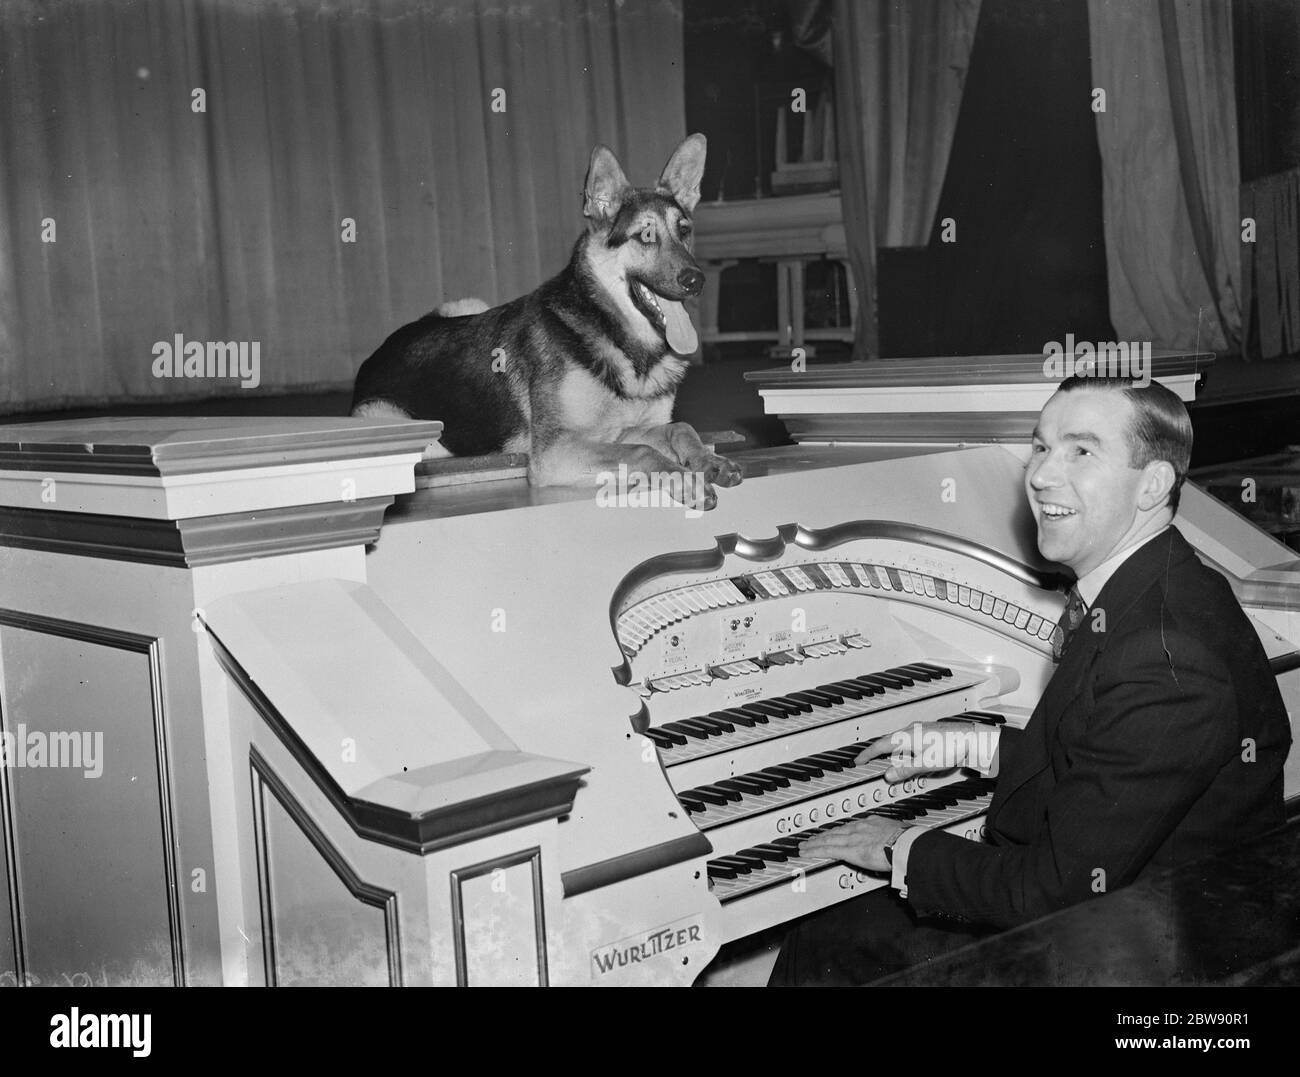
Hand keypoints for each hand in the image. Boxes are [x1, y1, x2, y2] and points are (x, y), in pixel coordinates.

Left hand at [800, 817, 906, 872]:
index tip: (832, 833)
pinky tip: (807, 852)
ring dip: (815, 843)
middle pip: (835, 832)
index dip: (838, 831)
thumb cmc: (908, 840)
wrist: (906, 844)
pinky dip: (815, 851)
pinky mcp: (849, 850)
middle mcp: (859, 828)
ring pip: (828, 840)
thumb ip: (890, 836)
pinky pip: (828, 850)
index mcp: (871, 823)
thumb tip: (894, 842)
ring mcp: (853, 838)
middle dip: (822, 836)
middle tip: (810, 838)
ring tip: (805, 846)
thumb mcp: (897, 833)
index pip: (849, 827)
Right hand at [856, 719, 997, 781]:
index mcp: (906, 736)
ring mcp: (922, 730)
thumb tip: (889, 775)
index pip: (880, 745)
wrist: (974, 740)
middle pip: (889, 742)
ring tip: (894, 764)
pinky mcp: (931, 733)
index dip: (867, 754)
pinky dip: (906, 751)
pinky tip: (914, 758)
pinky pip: (911, 741)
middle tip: (870, 761)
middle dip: (879, 753)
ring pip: (901, 741)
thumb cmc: (952, 748)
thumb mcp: (924, 764)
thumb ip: (904, 770)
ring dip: (894, 753)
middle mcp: (912, 730)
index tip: (858, 760)